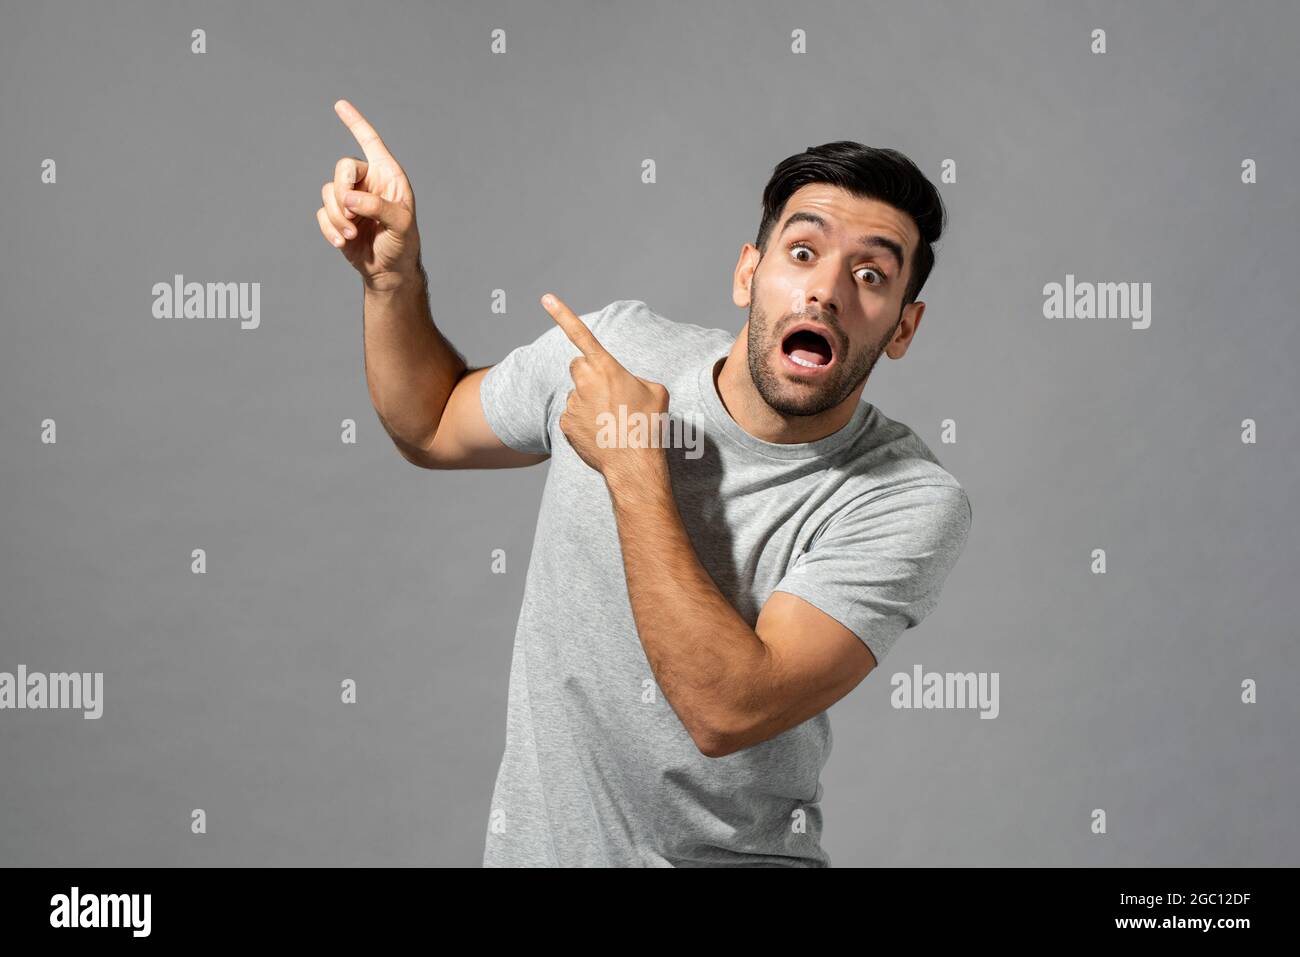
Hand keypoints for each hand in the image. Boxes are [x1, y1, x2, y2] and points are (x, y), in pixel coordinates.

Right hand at [316, 99, 420, 291]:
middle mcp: (368, 182)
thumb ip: (378, 207)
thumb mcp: (400, 225)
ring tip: (351, 236)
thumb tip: (349, 198)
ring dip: (337, 216)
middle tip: (351, 212)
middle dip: (342, 190)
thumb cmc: (403, 244)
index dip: (355, 123)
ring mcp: (351, 199)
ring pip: (328, 192)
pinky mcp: (337, 217)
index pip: (370, 142)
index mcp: (388, 176)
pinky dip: (330, 229)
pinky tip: (343, 243)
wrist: (389, 271)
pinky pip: (322, 213)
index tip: (340, 104)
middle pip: (342, 168)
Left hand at [543, 293, 670, 480]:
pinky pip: (572, 415)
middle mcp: (584, 382)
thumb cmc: (649, 425)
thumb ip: (634, 378)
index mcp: (606, 368)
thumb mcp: (656, 391)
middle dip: (588, 373)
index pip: (582, 334)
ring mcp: (572, 404)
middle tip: (608, 392)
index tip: (545, 298)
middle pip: (578, 366)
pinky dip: (583, 422)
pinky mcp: (565, 424)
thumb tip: (623, 384)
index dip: (562, 314)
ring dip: (589, 401)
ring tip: (611, 421)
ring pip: (576, 394)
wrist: (634, 463)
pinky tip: (600, 433)